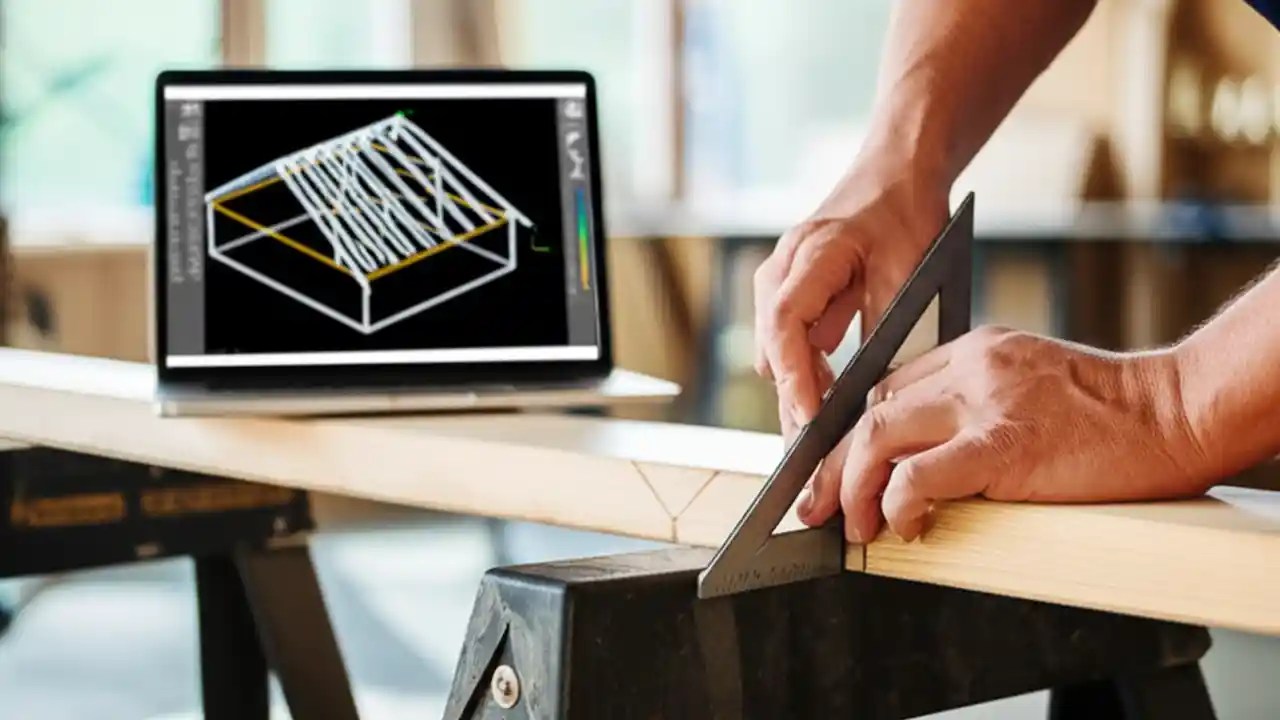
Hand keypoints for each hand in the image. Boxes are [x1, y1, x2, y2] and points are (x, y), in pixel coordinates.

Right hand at [753, 157, 948, 444]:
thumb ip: (878, 325)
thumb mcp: (904, 271)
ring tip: (822, 433)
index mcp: (811, 253)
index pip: (786, 322)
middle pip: (772, 344)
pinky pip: (786, 340)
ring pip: (775, 348)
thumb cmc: (904, 215)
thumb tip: (862, 388)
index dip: (795, 374)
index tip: (808, 417)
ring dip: (797, 386)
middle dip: (790, 397)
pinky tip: (825, 398)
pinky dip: (803, 370)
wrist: (895, 174)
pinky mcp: (787, 291)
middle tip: (810, 451)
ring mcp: (778, 278)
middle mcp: (781, 266)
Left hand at [796, 326, 1213, 542]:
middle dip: (832, 465)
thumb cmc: (1109, 413)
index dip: (851, 435)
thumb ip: (976, 406)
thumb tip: (925, 459)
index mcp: (973, 352)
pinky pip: (921, 475)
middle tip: (817, 506)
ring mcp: (984, 402)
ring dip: (853, 488)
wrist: (1173, 413)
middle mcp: (969, 368)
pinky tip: (904, 526)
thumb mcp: (1029, 386)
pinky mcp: (1005, 444)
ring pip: (878, 435)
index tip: (836, 470)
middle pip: (869, 411)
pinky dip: (897, 504)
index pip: (886, 389)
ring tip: (856, 526)